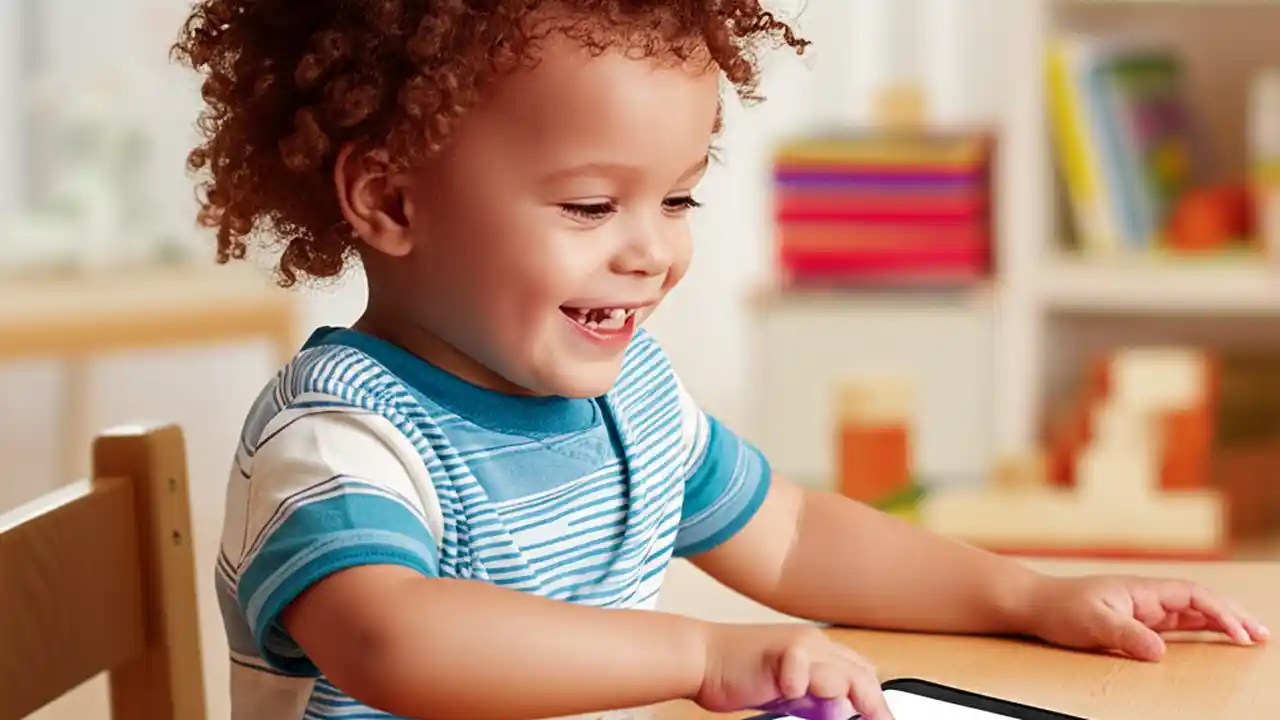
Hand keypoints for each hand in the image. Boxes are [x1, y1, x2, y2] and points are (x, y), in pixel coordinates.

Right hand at [695, 623, 892, 719]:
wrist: (701, 656)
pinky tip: (799, 697)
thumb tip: (840, 713)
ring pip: (844, 673)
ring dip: (851, 699)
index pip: (861, 673)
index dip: (875, 701)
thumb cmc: (738, 672)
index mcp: (818, 649)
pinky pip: (804, 671)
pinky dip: (806, 686)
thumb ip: (814, 701)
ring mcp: (799, 645)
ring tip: (843, 718)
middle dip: (873, 705)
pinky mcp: (780, 652)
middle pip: (862, 674)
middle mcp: (814, 643)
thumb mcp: (787, 691)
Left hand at [1022, 574, 1269, 660]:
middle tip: (1262, 634)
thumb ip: (1125, 635)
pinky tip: (1217, 635)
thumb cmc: (1059, 608)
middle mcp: (1147, 596)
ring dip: (1222, 621)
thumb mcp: (1091, 624)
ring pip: (1192, 611)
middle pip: (1200, 600)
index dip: (1219, 611)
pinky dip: (1201, 627)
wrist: (1034, 604)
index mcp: (1141, 590)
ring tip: (1251, 636)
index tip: (1239, 632)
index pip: (1191, 595)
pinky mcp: (1136, 620)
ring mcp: (1143, 608)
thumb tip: (1160, 651)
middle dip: (1233, 614)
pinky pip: (1177, 623)